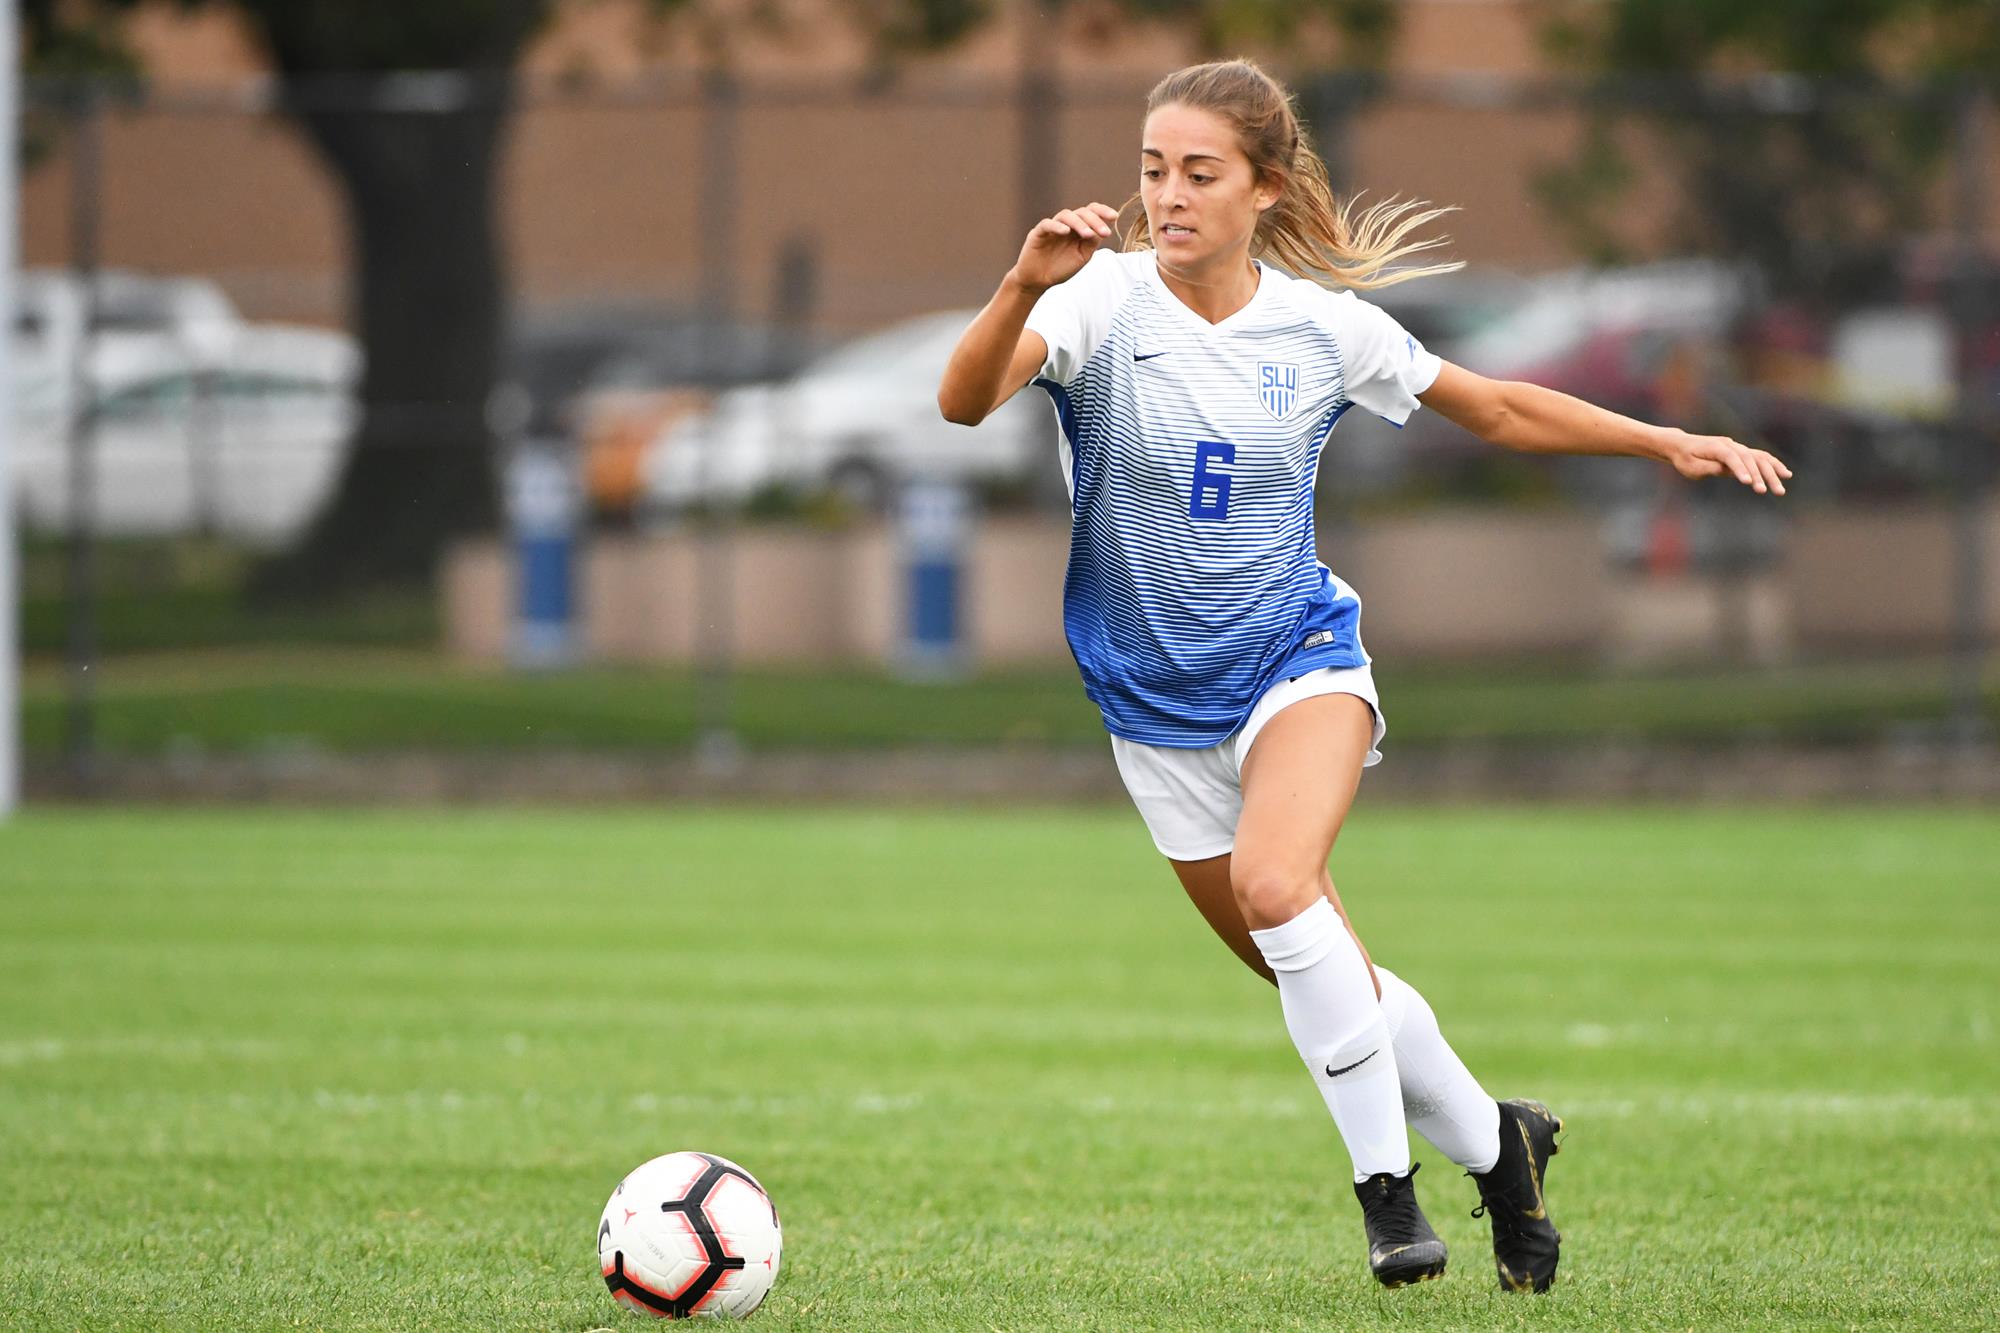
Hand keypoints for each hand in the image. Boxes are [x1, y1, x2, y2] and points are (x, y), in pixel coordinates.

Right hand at [1007, 202, 1119, 295]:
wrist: (1038, 281)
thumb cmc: (1060, 268)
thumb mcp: (1082, 256)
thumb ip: (1091, 243)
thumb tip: (1101, 230)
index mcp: (1078, 228)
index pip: (1091, 212)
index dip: (1103, 211)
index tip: (1114, 217)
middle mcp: (1066, 224)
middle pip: (1081, 212)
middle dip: (1095, 220)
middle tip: (1104, 233)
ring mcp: (1052, 227)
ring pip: (1066, 215)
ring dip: (1079, 223)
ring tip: (1087, 234)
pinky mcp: (1038, 233)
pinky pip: (1047, 224)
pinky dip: (1057, 226)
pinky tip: (1066, 232)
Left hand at [1665, 431, 1791, 495]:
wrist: (1682, 446)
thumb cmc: (1685, 458)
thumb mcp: (1691, 466)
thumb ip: (1709, 467)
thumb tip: (1725, 470)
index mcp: (1716, 447)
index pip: (1732, 458)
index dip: (1741, 469)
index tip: (1748, 483)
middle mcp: (1730, 445)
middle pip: (1750, 458)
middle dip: (1761, 476)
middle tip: (1768, 492)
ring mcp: (1737, 447)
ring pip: (1759, 458)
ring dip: (1772, 472)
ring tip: (1782, 487)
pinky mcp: (1741, 452)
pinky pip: (1760, 457)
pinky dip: (1773, 465)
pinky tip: (1785, 474)